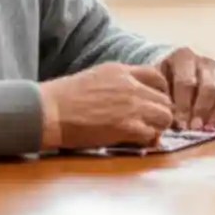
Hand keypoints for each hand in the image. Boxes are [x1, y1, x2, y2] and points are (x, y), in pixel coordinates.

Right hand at [38, 63, 173, 149]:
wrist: (49, 111)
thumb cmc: (63, 97)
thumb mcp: (95, 78)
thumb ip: (116, 83)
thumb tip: (127, 97)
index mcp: (121, 71)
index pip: (157, 77)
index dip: (160, 92)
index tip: (154, 103)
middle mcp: (131, 86)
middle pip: (165, 100)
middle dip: (160, 113)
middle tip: (150, 124)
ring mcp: (131, 106)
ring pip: (164, 117)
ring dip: (157, 127)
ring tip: (145, 134)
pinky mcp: (127, 126)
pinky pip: (152, 134)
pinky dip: (148, 141)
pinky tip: (137, 143)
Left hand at [157, 48, 214, 129]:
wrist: (172, 72)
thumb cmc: (161, 80)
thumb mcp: (156, 82)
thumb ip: (160, 97)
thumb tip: (167, 119)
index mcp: (183, 57)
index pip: (186, 82)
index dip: (183, 105)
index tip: (179, 124)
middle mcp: (204, 62)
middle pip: (208, 88)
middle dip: (201, 110)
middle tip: (193, 128)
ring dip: (213, 115)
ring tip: (203, 130)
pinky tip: (212, 127)